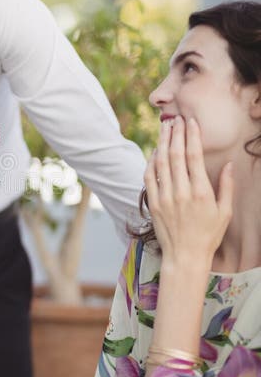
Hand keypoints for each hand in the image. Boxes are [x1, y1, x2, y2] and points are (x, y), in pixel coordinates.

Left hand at [144, 116, 232, 267]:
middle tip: (176, 119)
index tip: (191, 121)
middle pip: (176, 155)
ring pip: (161, 163)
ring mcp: (165, 198)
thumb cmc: (208, 235)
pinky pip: (149, 178)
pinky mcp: (153, 204)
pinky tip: (155, 152)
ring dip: (163, 143)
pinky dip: (151, 162)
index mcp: (201, 193)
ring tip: (165, 128)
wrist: (185, 257)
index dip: (192, 136)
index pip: (194, 157)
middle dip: (176, 134)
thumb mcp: (225, 212)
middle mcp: (181, 193)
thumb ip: (226, 187)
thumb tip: (228, 164)